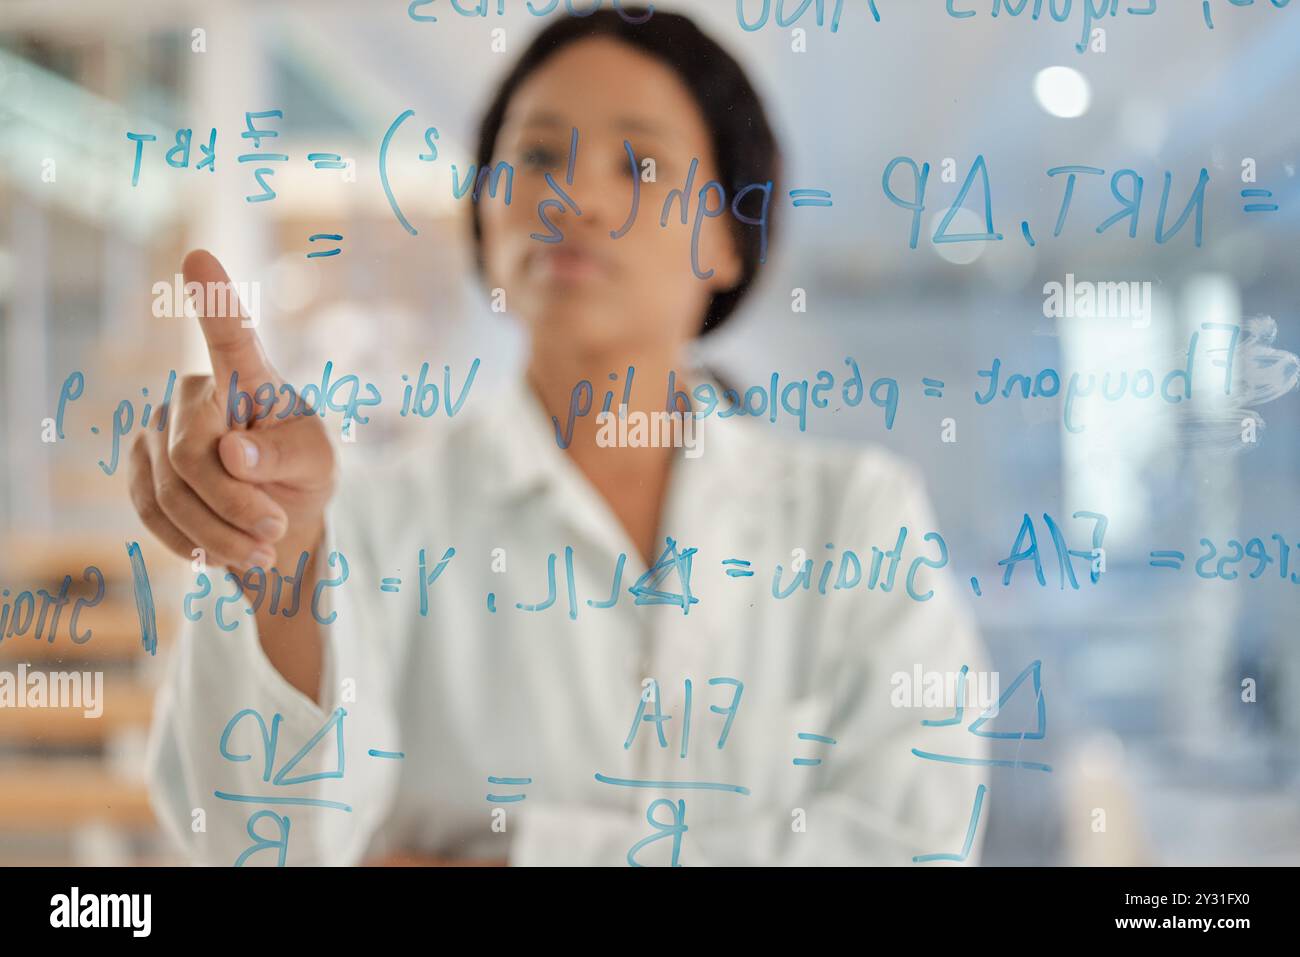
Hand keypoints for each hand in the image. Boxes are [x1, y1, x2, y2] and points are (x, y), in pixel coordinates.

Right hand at [128, 250, 336, 573]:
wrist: (274, 519)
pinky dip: (192, 542)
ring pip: (170, 491)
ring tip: (262, 549)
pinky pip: (152, 511)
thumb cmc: (303, 476)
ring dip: (219, 533)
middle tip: (273, 529)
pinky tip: (222, 551)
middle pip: (194, 454)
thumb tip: (232, 452)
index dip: (214, 301)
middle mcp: (197, 391)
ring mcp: (160, 425)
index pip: (231, 338)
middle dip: (234, 504)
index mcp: (250, 377)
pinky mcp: (139, 463)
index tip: (200, 258)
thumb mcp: (316, 465)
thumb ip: (284, 455)